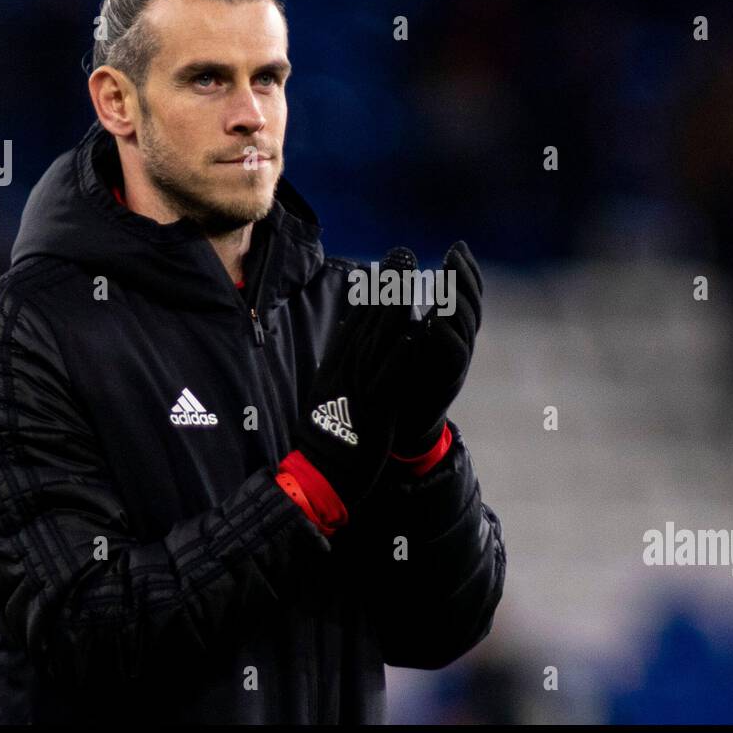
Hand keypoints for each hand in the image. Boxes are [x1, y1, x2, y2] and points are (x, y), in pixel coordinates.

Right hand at [283, 249, 415, 515]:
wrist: (317, 478)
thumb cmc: (324, 445)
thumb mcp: (326, 401)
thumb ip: (336, 376)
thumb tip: (342, 354)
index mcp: (334, 371)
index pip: (354, 324)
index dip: (370, 294)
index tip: (383, 267)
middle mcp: (345, 373)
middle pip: (367, 323)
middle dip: (386, 287)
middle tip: (402, 254)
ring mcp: (358, 390)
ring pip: (379, 341)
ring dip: (396, 308)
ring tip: (411, 278)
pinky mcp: (373, 411)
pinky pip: (389, 377)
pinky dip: (402, 354)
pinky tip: (415, 332)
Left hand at [390, 241, 482, 456]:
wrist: (405, 422)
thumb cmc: (405, 376)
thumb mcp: (408, 334)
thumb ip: (408, 308)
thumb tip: (396, 272)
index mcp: (452, 327)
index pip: (466, 292)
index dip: (466, 269)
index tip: (458, 245)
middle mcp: (461, 342)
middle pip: (472, 304)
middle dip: (464, 278)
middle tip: (453, 256)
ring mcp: (457, 362)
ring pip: (466, 328)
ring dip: (456, 302)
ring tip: (445, 280)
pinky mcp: (448, 382)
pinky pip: (454, 357)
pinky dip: (447, 338)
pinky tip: (435, 321)